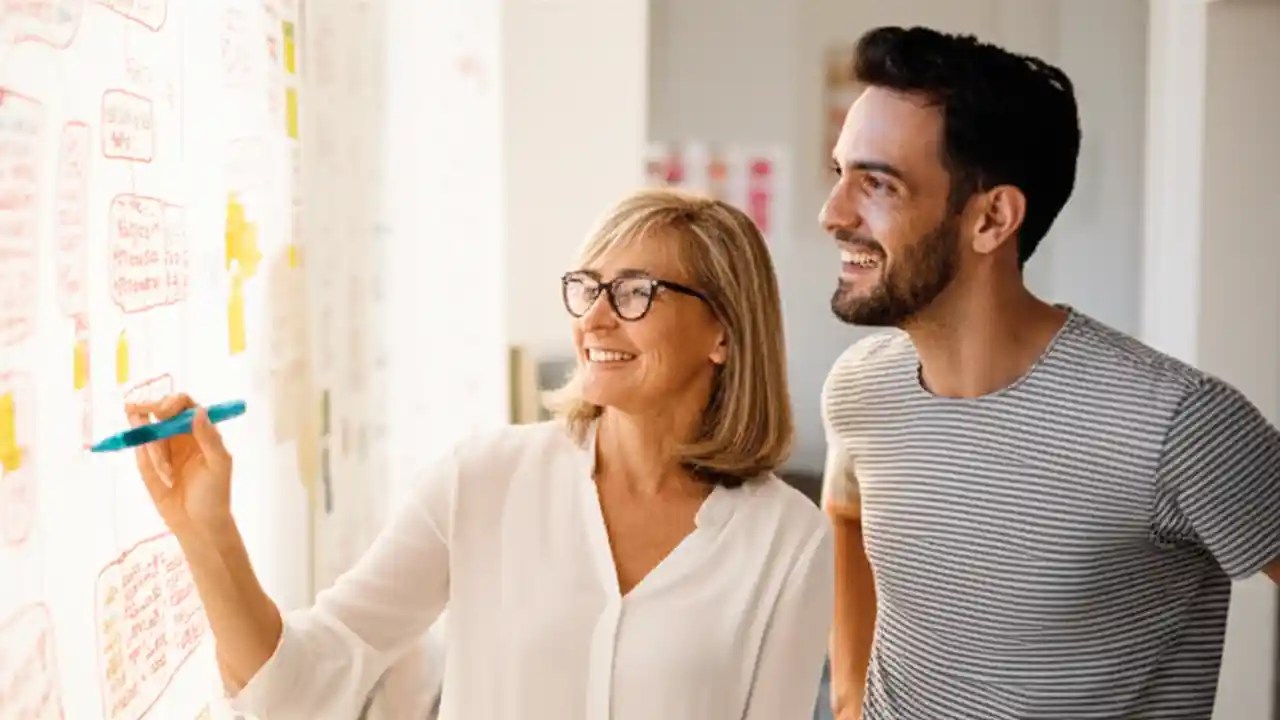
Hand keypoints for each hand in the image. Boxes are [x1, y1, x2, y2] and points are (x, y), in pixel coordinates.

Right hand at [126, 394, 233, 531]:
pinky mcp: (150, 468)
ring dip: (145, 433)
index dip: (171, 403)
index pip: (184, 407)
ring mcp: (164, 452)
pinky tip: (149, 458)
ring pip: (149, 432)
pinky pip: (142, 454)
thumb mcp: (218, 464)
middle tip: (134, 410)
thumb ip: (209, 438)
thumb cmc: (215, 494)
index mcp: (201, 433)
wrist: (199, 525)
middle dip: (148, 409)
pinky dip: (144, 454)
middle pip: (161, 414)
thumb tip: (199, 410)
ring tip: (141, 431)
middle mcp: (181, 438)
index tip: (161, 412)